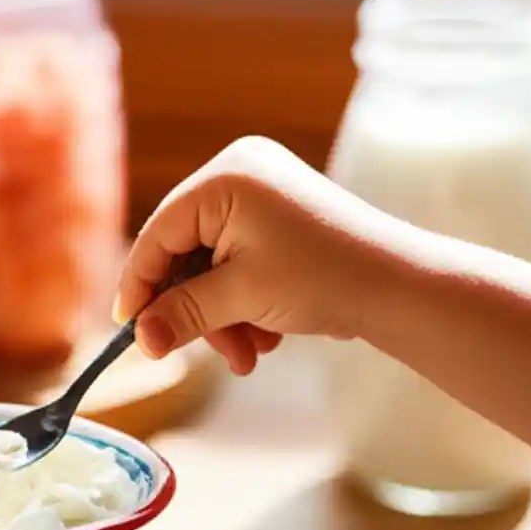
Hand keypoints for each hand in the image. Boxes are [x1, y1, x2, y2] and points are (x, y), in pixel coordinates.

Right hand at [113, 136, 409, 373]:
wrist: (400, 287)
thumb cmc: (323, 279)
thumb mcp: (241, 297)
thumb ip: (182, 314)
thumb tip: (139, 340)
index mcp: (225, 176)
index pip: (159, 233)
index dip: (141, 285)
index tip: (130, 331)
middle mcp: (240, 174)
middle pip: (185, 251)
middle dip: (195, 309)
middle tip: (195, 352)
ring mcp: (262, 194)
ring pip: (212, 264)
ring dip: (221, 316)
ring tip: (247, 355)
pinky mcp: (279, 218)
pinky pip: (239, 261)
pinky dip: (244, 302)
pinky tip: (266, 334)